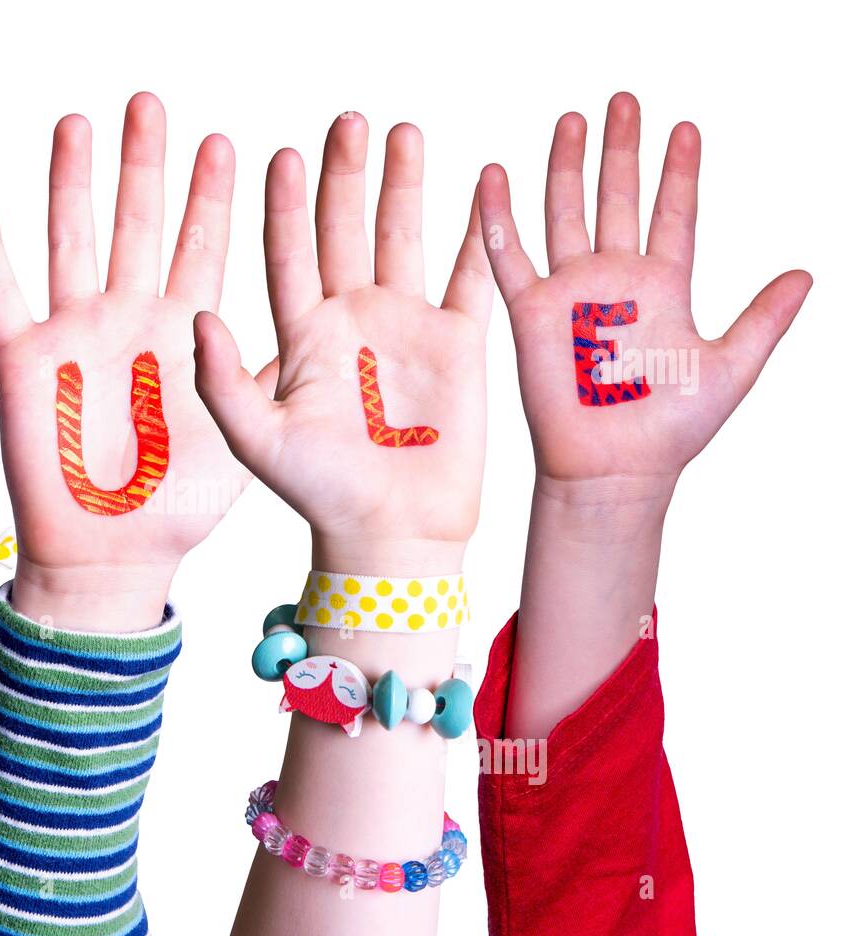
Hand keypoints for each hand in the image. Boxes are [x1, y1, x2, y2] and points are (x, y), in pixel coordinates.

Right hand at [0, 93, 258, 622]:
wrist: (114, 555)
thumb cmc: (178, 504)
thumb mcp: (242, 434)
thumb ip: (259, 373)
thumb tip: (305, 317)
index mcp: (184, 331)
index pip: (202, 244)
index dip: (212, 195)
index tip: (226, 142)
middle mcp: (130, 318)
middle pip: (136, 222)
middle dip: (144, 164)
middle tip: (151, 104)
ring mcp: (76, 333)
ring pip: (71, 239)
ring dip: (72, 183)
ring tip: (78, 124)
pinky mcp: (26, 360)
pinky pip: (1, 291)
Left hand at [193, 114, 491, 571]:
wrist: (394, 535)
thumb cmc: (323, 497)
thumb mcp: (259, 442)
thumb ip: (223, 381)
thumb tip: (198, 316)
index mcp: (302, 337)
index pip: (288, 254)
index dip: (284, 206)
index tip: (280, 155)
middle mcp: (351, 321)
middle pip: (344, 230)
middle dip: (344, 175)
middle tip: (346, 120)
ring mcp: (405, 327)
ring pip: (402, 237)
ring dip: (402, 185)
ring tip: (401, 131)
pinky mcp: (458, 343)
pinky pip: (471, 274)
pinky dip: (479, 232)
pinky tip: (482, 184)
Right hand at [478, 93, 810, 509]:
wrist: (614, 469)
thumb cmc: (669, 431)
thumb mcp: (733, 367)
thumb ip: (765, 318)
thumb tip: (806, 274)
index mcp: (665, 288)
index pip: (673, 213)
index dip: (680, 172)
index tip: (686, 129)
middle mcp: (616, 282)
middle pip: (619, 198)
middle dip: (621, 149)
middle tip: (624, 102)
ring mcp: (572, 294)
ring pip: (566, 213)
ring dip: (568, 166)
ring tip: (572, 120)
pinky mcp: (532, 314)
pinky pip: (509, 257)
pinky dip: (498, 216)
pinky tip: (495, 175)